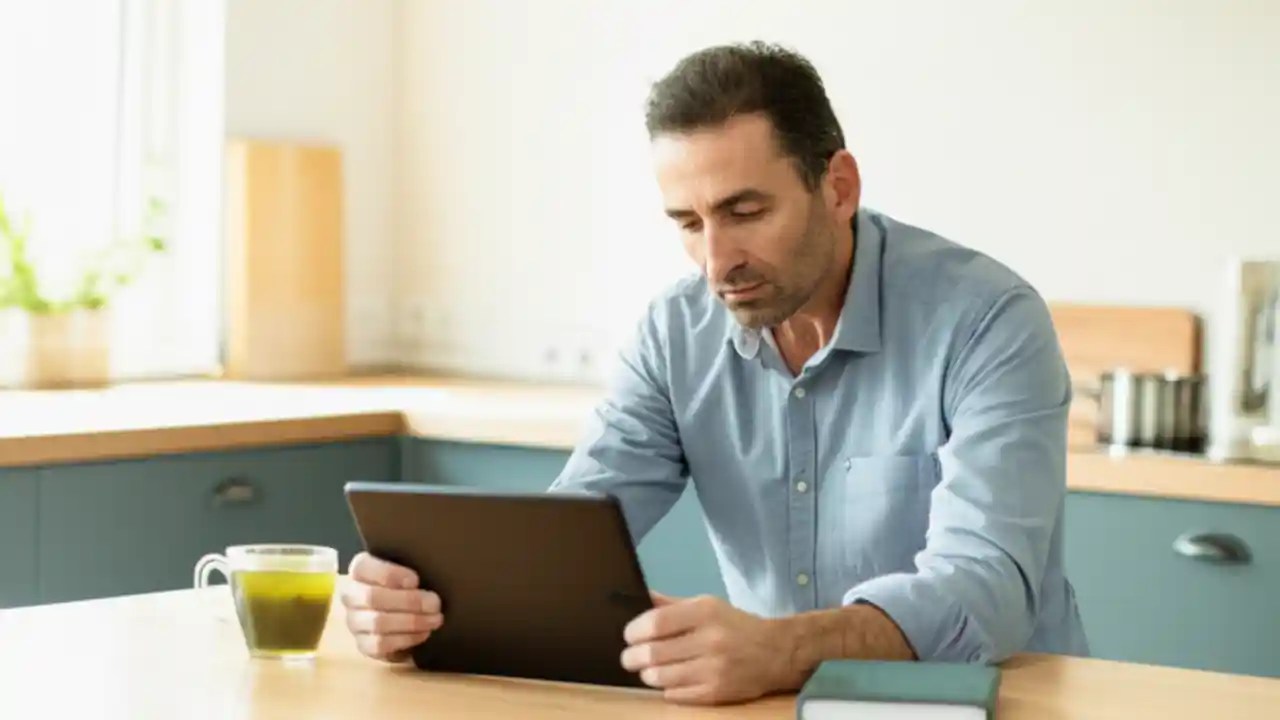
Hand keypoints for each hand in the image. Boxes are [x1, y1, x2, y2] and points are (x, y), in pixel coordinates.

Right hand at [341, 552, 443, 661]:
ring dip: (411, 622)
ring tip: (435, 619)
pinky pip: (381, 644)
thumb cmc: (409, 586)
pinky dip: (406, 639)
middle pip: (372, 597)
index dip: (390, 574)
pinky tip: (423, 633)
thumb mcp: (409, 570)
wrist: (404, 615)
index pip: (363, 567)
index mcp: (360, 570)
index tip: (415, 580)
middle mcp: (351, 595)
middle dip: (409, 601)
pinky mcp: (363, 645)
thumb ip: (412, 566)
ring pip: (377, 623)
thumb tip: (428, 567)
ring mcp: (354, 622)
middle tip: (435, 603)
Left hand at [621, 593, 791, 704]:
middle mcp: (710, 640)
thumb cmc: (735, 626)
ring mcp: (714, 669)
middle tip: (630, 657)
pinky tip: (669, 681)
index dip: (634, 631)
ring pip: (661, 677)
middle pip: (654, 653)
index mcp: (705, 612)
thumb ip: (671, 605)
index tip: (628, 636)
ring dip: (647, 674)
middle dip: (633, 657)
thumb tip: (639, 595)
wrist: (776, 652)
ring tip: (648, 670)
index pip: (656, 622)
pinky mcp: (716, 693)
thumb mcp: (707, 605)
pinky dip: (666, 689)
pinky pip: (675, 695)